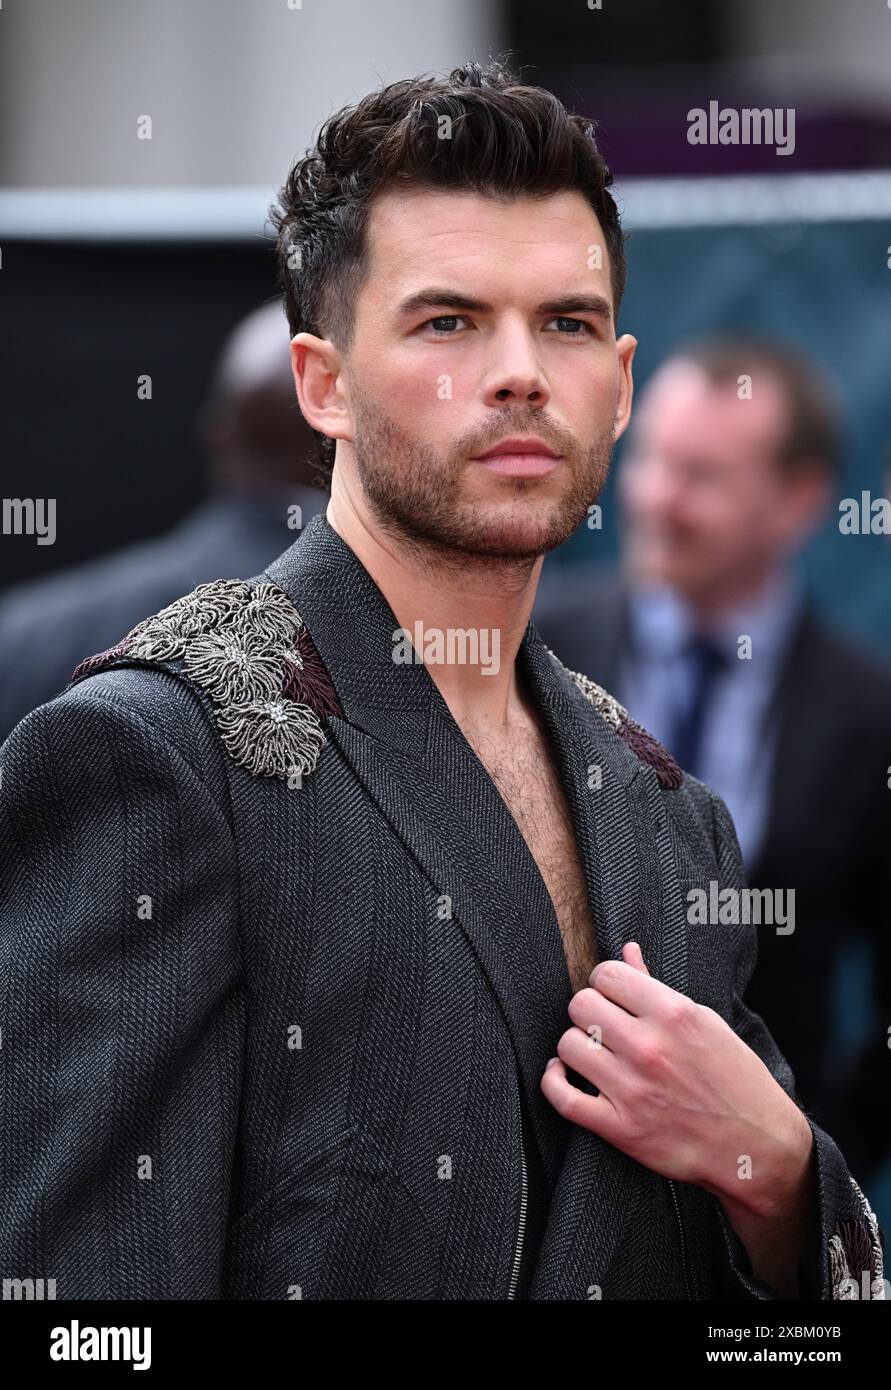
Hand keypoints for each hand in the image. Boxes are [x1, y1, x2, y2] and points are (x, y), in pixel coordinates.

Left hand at [540, 942, 810, 1212]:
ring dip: (575, 1046)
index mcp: (673, 1014)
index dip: (605, 982)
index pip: (606, 974)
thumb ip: (658, 987)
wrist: (758, 1146)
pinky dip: (554, 1082)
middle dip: (588, 1010)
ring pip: (567, 1045)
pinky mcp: (621, 1129)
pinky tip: (563, 1073)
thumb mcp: (706, 1022)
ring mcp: (633, 1089)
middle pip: (580, 1005)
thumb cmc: (736, 1079)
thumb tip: (628, 950)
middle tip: (603, 1024)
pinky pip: (562, 1097)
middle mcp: (649, 1048)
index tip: (611, 995)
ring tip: (592, 1052)